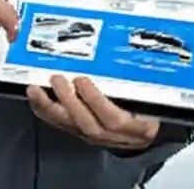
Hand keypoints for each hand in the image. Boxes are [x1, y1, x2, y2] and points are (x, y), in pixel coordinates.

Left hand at [27, 75, 159, 150]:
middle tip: (57, 79)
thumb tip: (130, 55)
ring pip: (72, 128)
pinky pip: (63, 126)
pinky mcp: (84, 134)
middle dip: (69, 102)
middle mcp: (117, 137)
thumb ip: (145, 83)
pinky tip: (36, 99)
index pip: (116, 120)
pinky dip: (46, 112)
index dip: (96, 102)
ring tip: (37, 89)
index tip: (82, 80)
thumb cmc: (154, 108)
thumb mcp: (157, 98)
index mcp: (140, 127)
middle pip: (89, 126)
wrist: (150, 130)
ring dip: (51, 108)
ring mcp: (99, 138)